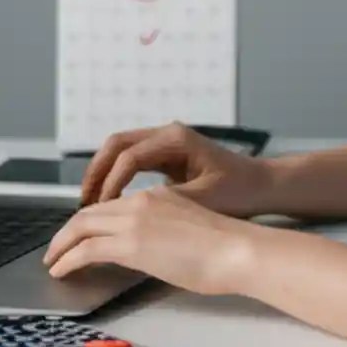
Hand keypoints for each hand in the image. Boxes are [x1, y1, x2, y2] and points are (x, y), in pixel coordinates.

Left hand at [43, 186, 258, 295]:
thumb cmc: (228, 246)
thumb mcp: (191, 228)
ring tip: (53, 260)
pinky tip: (61, 270)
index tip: (81, 235)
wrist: (238, 249)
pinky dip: (67, 259)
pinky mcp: (130, 243)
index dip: (91, 220)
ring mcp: (134, 220)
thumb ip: (166, 231)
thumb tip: (153, 249)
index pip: (112, 205)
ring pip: (82, 226)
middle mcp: (142, 202)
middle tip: (56, 248)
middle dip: (67, 231)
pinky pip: (85, 249)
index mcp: (158, 196)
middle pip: (90, 212)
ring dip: (61, 245)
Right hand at [80, 122, 272, 216]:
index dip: (112, 183)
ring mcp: (166, 142)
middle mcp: (167, 133)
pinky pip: (131, 160)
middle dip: (97, 172)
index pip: (130, 157)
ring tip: (90, 203)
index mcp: (176, 139)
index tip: (102, 210)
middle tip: (83, 202)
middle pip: (116, 144)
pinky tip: (110, 201)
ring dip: (103, 173)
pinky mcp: (166, 155)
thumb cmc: (240, 192)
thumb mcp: (204, 200)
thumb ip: (167, 202)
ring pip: (120, 149)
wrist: (262, 186)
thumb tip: (130, 212)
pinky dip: (117, 177)